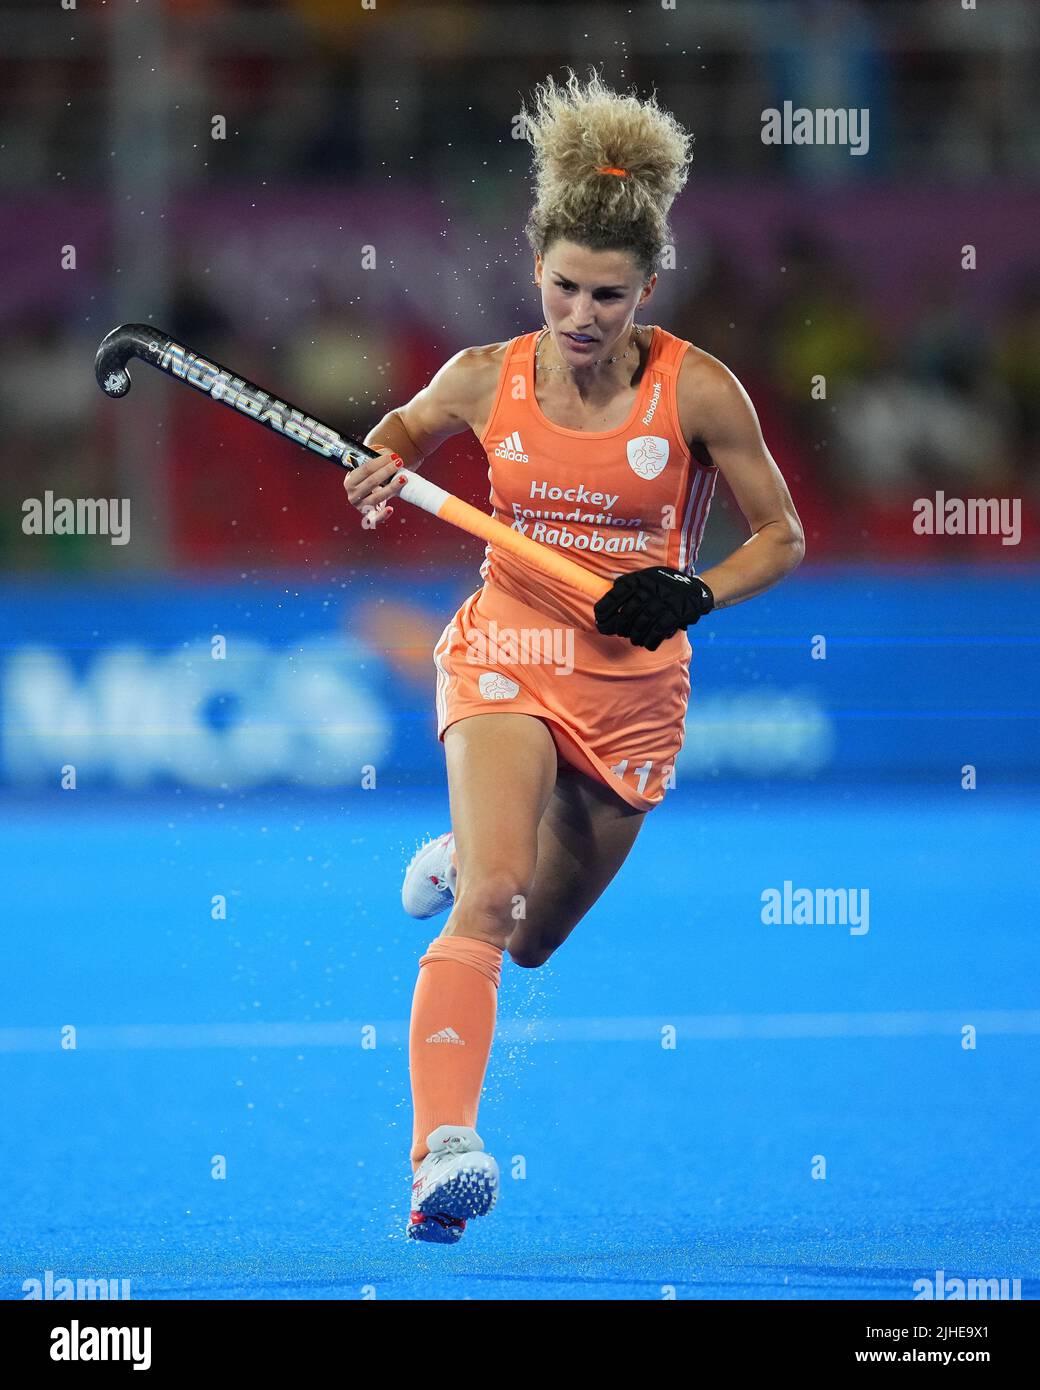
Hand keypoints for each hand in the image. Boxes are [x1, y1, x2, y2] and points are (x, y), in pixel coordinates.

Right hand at [343, 445, 407, 527]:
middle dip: (387, 471)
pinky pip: (375, 518)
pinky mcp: (368, 517)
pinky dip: (383, 514)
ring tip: (404, 478)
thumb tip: (390, 454)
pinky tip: (391, 509)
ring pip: (377, 497)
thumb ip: (375, 462)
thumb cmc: (369, 481)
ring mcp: (360, 507)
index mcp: (349, 482)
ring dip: (392, 487)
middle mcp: (352, 495)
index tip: (393, 456)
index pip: (366, 469)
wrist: (365, 498)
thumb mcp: (367, 472)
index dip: (380, 461)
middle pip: (372, 481)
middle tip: (400, 463)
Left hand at [594, 566, 713, 650]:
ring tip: (634, 639)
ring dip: (635, 636)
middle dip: (620, 628)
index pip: (615, 595)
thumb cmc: (664, 586)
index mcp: (639, 579)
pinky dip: (650, 641)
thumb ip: (628, 588)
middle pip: (626, 614)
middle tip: (619, 633)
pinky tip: (648, 644)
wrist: (696, 590)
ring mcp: (663, 602)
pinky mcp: (675, 614)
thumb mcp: (646, 578)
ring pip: (641, 625)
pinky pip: (657, 632)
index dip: (603, 610)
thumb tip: (604, 608)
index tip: (599, 621)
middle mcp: (649, 589)